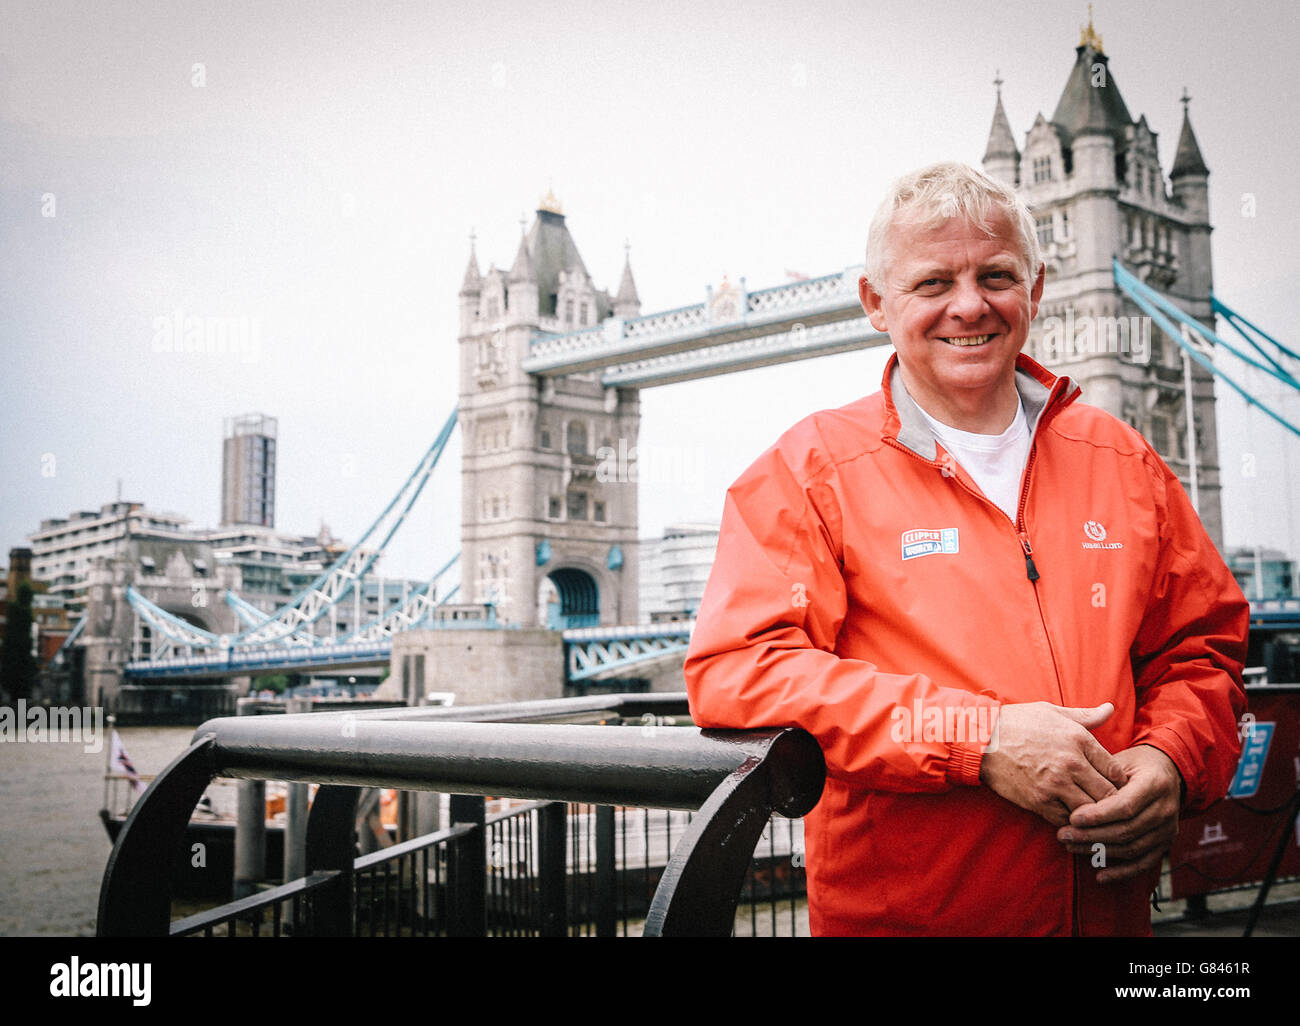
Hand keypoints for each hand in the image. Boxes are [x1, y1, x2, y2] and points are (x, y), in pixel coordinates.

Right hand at [979, 702, 1127, 826]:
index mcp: (1078, 739)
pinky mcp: (1038, 801)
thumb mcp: (1052, 712)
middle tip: (1108, 806)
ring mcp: (1054, 784)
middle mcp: (1071, 763)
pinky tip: (1069, 816)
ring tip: (1090, 814)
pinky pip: (1066, 819)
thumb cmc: (1017, 722)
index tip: (1112, 785)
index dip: (1119, 782)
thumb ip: (1085, 715)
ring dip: (1092, 815)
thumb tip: (1110, 707)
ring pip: (1090, 811)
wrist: (980, 739)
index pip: (1116, 771)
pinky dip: (1070, 821)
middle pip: (1108, 795)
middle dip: (1111, 802)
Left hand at [1056, 745, 1182, 882]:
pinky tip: (1100, 876)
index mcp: (1155, 784)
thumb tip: (1073, 794)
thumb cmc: (1135, 764)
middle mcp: (1165, 809)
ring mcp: (1168, 829)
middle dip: (1092, 836)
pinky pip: (1144, 863)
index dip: (1098, 815)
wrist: (1166, 771)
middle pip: (1127, 830)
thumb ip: (1102, 776)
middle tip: (1063, 835)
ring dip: (1099, 852)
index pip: (1125, 806)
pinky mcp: (1165, 844)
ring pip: (1132, 848)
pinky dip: (1122, 872)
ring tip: (1071, 846)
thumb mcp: (1120, 761)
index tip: (1073, 818)